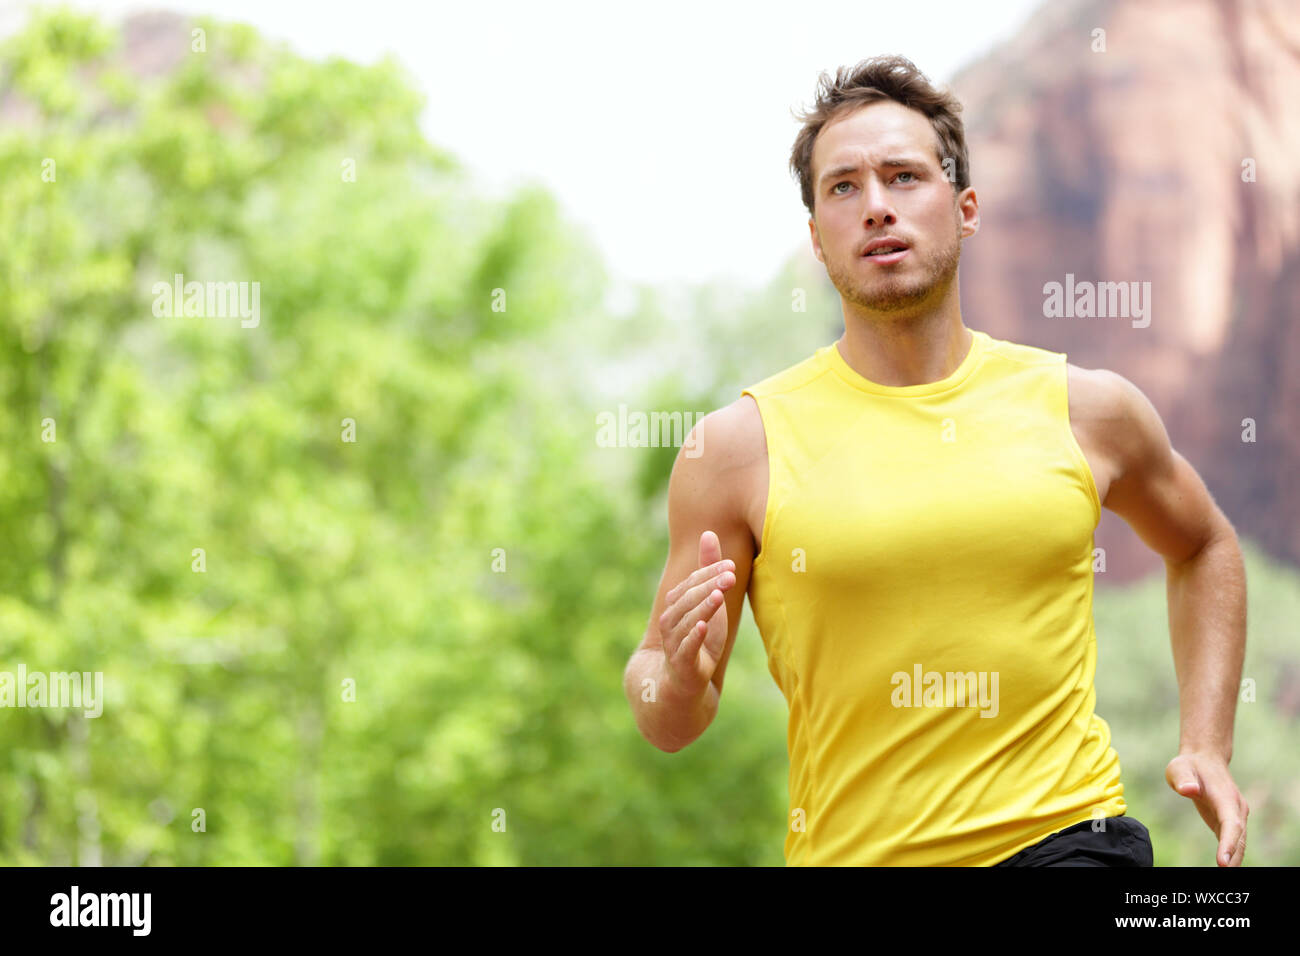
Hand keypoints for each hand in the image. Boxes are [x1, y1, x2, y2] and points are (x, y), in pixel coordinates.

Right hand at [657, 530, 735, 699]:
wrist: (682, 682)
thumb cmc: (699, 637)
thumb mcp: (708, 602)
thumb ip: (707, 571)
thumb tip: (708, 532)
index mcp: (676, 603)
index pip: (693, 582)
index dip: (710, 572)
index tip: (731, 565)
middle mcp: (671, 620)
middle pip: (690, 598)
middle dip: (710, 585)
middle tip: (731, 575)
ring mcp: (674, 642)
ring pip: (689, 620)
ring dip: (704, 607)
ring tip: (719, 595)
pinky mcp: (682, 663)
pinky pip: (686, 647)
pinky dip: (694, 636)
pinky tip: (704, 626)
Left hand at [1165, 752, 1248, 865]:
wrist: (1204, 759)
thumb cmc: (1189, 765)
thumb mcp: (1179, 767)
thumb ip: (1183, 779)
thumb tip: (1188, 790)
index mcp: (1225, 797)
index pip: (1231, 823)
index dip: (1229, 843)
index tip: (1223, 862)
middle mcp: (1235, 808)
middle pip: (1239, 836)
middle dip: (1234, 857)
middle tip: (1225, 873)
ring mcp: (1235, 815)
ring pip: (1239, 841)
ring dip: (1235, 859)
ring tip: (1227, 875)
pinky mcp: (1228, 821)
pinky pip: (1232, 840)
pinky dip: (1231, 854)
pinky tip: (1225, 866)